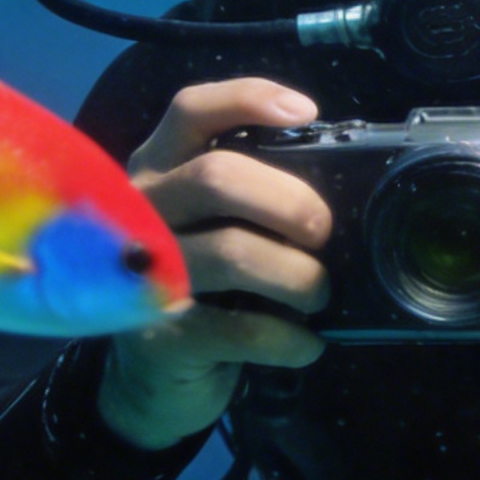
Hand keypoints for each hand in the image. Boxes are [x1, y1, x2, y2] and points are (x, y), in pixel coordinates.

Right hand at [96, 79, 331, 450]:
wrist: (153, 379)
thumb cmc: (204, 286)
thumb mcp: (213, 227)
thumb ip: (250, 196)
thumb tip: (339, 187)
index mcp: (159, 171)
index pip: (191, 111)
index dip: (248, 99)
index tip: (308, 113)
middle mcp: (140, 212)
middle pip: (217, 176)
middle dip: (291, 202)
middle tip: (322, 233)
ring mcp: (143, 276)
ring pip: (233, 253)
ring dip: (299, 276)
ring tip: (319, 294)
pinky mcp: (160, 337)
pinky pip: (241, 329)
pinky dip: (290, 337)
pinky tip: (306, 342)